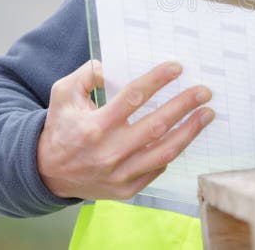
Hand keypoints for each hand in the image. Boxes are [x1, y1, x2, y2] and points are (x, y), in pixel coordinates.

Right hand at [37, 60, 213, 199]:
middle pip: (157, 125)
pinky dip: (173, 152)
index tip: (177, 68)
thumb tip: (110, 66)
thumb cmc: (61, 128)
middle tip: (204, 92)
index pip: (133, 97)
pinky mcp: (126, 189)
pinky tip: (185, 136)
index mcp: (94, 126)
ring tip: (207, 114)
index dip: (157, 80)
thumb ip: (86, 75)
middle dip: (185, 105)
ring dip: (190, 131)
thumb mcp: (63, 95)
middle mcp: (109, 151)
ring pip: (164, 151)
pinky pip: (157, 169)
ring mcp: (119, 174)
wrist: (47, 173)